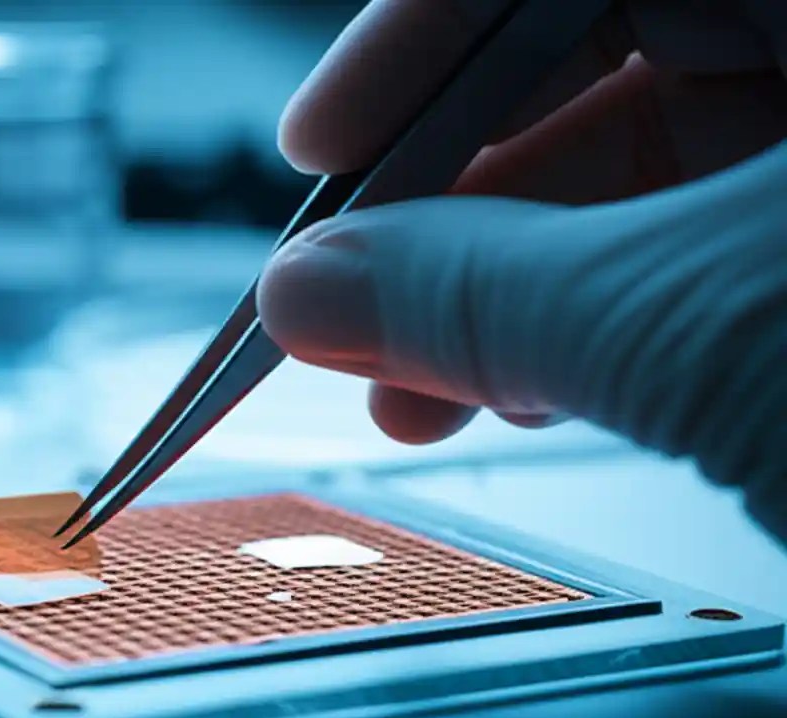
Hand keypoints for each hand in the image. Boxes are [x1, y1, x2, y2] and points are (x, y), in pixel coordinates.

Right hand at [256, 1, 786, 537]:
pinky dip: (594, 326)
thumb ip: (479, 294)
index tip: (321, 150)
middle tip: (358, 299)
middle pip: (588, 69)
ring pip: (639, 178)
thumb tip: (306, 292)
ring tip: (425, 386)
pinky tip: (535, 390)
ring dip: (508, 289)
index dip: (413, 45)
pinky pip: (685, 254)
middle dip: (454, 204)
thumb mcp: (693, 326)